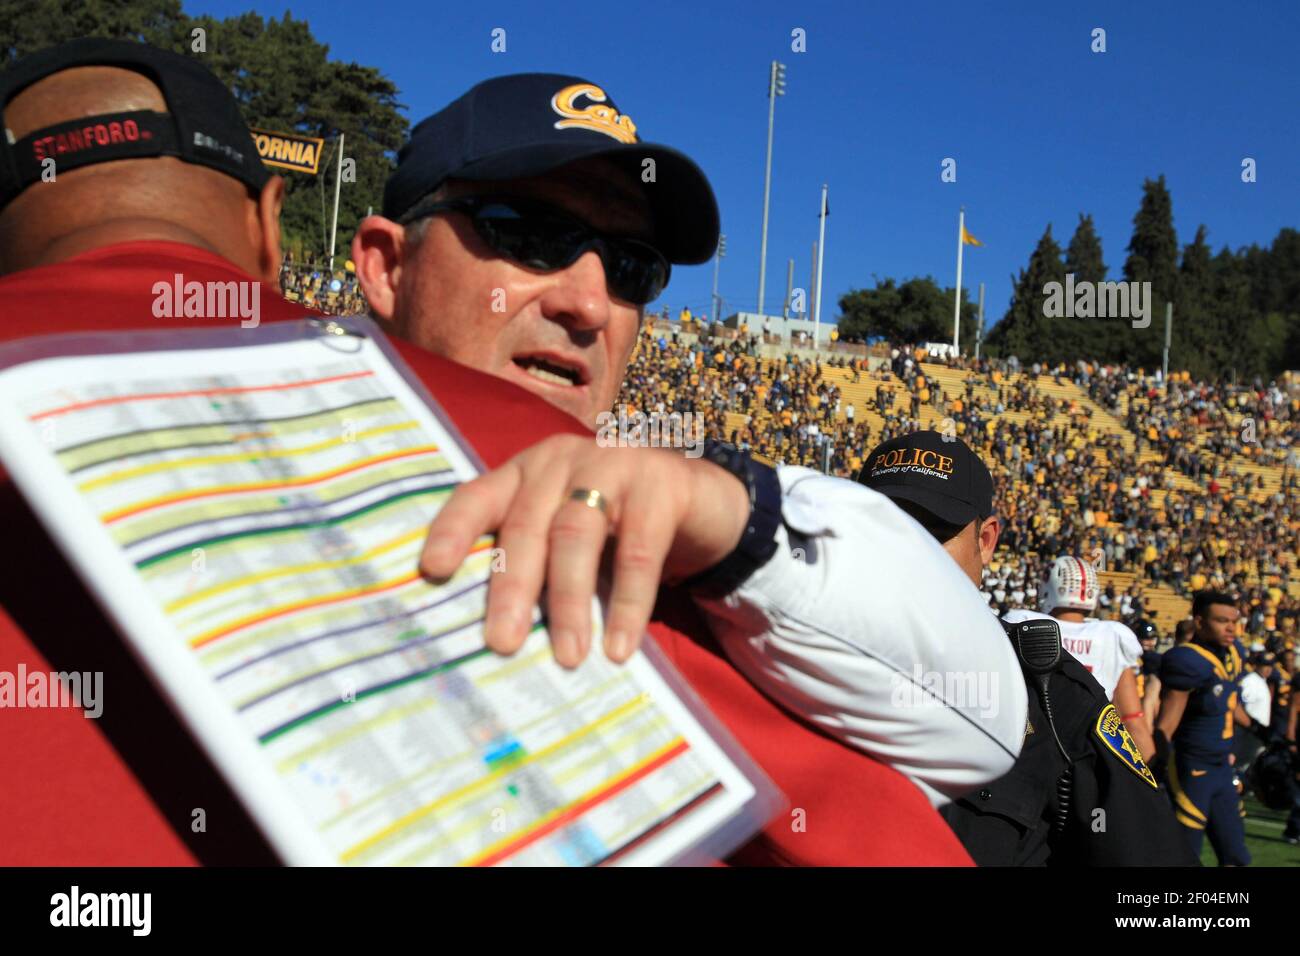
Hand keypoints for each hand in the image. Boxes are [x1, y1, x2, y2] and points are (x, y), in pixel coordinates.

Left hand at [419, 435, 750, 667]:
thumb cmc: (620, 528)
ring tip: (568, 656)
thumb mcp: (571, 535)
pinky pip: (640, 549)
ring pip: (577, 533)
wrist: (705, 501)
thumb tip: (498, 638)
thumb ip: (538, 563)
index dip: (452, 530)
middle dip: (512, 587)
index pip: (478, 496)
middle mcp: (563, 460)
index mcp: (528, 472)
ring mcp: (613, 464)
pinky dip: (629, 602)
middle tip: (501, 643)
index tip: (433, 571)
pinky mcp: (662, 484)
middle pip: (527, 524)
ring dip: (569, 600)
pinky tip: (621, 644)